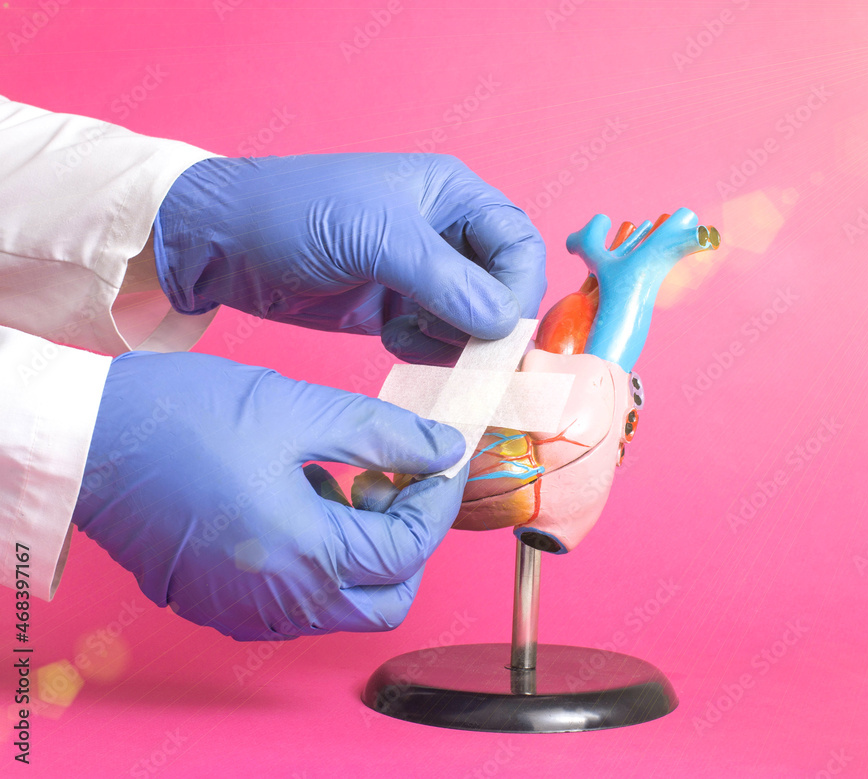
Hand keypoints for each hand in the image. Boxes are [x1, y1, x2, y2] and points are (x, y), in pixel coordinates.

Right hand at [72, 350, 466, 640]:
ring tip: (333, 482)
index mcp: (306, 553)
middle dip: (408, 542)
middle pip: (388, 597)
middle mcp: (281, 602)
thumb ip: (382, 435)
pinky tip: (296, 504)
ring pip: (345, 605)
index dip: (438, 501)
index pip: (410, 548)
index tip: (441, 460)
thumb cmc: (182, 419)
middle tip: (390, 483)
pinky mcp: (224, 605)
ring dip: (363, 552)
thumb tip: (441, 449)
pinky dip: (321, 563)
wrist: (90, 440)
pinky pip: (300, 603)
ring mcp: (248, 611)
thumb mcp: (298, 411)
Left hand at [154, 153, 546, 364]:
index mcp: (453, 195)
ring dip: (457, 342)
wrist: (222, 243)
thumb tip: (505, 322)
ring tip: (411, 338)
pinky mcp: (399, 309)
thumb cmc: (292, 213)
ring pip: (476, 321)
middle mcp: (447, 233)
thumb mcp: (373, 236)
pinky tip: (394, 341)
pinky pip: (440, 340)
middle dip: (490, 324)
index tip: (498, 330)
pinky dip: (430, 352)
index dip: (519, 290)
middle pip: (504, 288)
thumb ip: (444, 279)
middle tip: (463, 351)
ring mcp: (423, 275)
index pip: (520, 246)